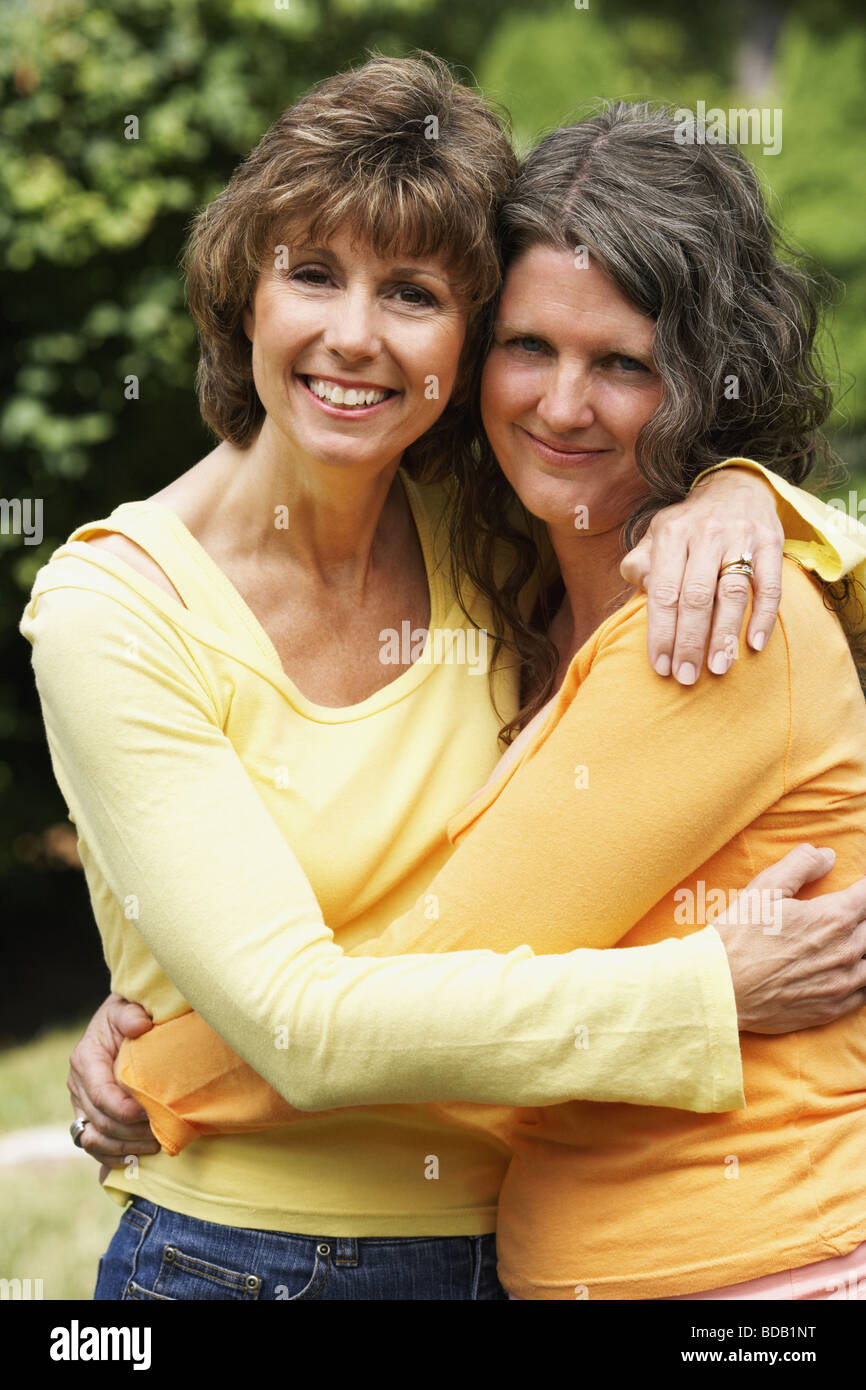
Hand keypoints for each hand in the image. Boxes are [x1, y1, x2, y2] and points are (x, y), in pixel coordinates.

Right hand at [68, 993, 160, 1176]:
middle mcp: (78, 1085)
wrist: (124, 1021)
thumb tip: (141, 1024)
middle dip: (131, 1132)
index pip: (101, 1094)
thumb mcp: (127, 1006)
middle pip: (100, 1121)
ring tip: (156, 1145)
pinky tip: (138, 1159)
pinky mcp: (89, 1117)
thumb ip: (131, 1014)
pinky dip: (114, 1158)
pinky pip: (94, 1147)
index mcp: (85, 1059)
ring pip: (94, 1140)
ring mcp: (81, 1104)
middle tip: (163, 1133)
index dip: (124, 1109)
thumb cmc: (130, 1012)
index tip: (149, 1114)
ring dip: (125, 1148)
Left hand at [620, 466, 783, 684]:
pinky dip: (764, 617)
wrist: (735, 486)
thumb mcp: (657, 534)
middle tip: (686, 676)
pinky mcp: (771, 542)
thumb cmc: (689, 524)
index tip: (660, 666)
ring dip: (724, 635)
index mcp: (672, 534)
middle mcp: (705, 534)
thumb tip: (637, 587)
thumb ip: (641, 562)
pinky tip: (755, 645)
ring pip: (732, 593)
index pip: (663, 591)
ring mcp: (740, 537)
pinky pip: (769, 585)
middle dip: (689, 641)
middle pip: (696, 596)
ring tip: (719, 668)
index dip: (661, 632)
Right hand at [715, 844, 865, 1031]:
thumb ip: (800, 864)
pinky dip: (862, 977)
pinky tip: (853, 971)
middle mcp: (845, 950)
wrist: (718, 988)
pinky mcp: (832, 1009)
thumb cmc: (738, 936)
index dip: (864, 886)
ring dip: (864, 947)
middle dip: (864, 916)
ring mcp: (841, 983)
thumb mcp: (764, 888)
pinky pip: (865, 993)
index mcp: (832, 917)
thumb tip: (828, 856)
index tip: (859, 886)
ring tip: (855, 939)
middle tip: (852, 912)